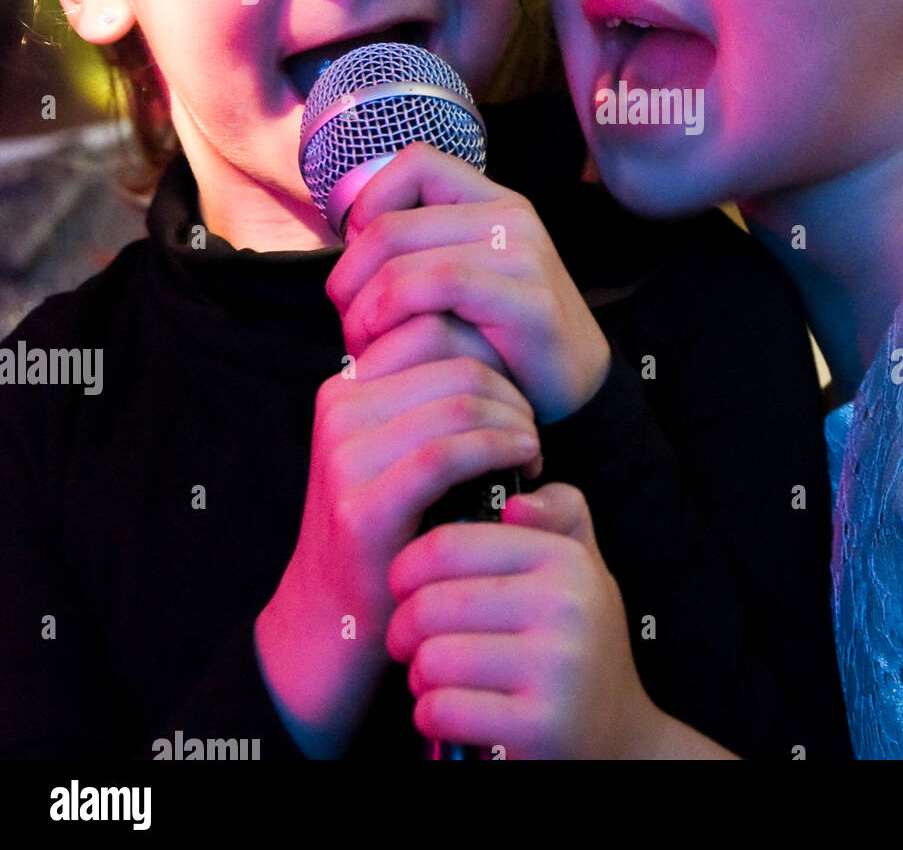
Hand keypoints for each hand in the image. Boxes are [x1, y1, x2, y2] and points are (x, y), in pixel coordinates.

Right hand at [254, 356, 539, 756]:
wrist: (330, 619)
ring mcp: (344, 457)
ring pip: (459, 402)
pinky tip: (523, 466)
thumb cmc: (388, 527)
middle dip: (509, 387)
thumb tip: (487, 335)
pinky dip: (499, 450)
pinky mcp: (362, 506)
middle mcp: (337, 410)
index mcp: (345, 386)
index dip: (492, 351)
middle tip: (530, 426)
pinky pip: (448, 454)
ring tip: (529, 450)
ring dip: (513, 421)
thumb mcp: (397, 446)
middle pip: (454, 358)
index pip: (434, 325)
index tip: (514, 392)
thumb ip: (427, 395)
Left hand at [326, 143, 611, 423]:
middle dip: (350, 273)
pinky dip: (396, 306)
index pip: (417, 162)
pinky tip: (383, 334)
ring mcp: (525, 255)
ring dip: (364, 302)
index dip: (371, 198)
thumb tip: (351, 239)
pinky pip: (443, 283)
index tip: (358, 251)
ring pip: (407, 257)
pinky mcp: (529, 299)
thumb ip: (420, 250)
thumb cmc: (502, 337)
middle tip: (346, 317)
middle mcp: (512, 217)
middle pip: (393, 222)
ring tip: (360, 338)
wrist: (575, 386)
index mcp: (493, 201)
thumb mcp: (462, 277)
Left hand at [387, 483, 666, 758]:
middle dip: (404, 629)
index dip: (408, 568)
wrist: (620, 733)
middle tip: (411, 643)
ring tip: (434, 677)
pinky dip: (431, 715)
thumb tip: (516, 505)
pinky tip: (450, 711)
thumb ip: (557, 514)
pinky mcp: (537, 726)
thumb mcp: (580, 568)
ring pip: (431, 659)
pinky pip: (441, 709)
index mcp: (566, 559)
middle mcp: (566, 606)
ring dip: (418, 676)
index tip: (405, 588)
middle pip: (431, 604)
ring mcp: (555, 668)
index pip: (450, 544)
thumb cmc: (579, 641)